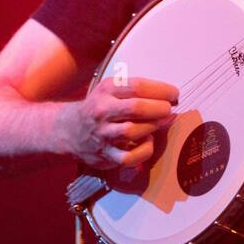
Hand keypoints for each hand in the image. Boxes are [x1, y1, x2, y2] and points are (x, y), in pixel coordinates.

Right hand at [62, 77, 178, 170]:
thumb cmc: (101, 106)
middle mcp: (102, 111)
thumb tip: (170, 97)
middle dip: (159, 108)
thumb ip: (138, 90)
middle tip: (168, 109)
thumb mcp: (112, 88)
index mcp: (107, 90)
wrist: (69, 129)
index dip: (162, 90)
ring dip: (152, 127)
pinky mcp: (105, 155)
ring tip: (158, 123)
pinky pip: (129, 157)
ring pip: (132, 131)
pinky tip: (147, 142)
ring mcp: (102, 134)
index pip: (138, 86)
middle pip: (136, 108)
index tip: (174, 94)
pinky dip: (144, 151)